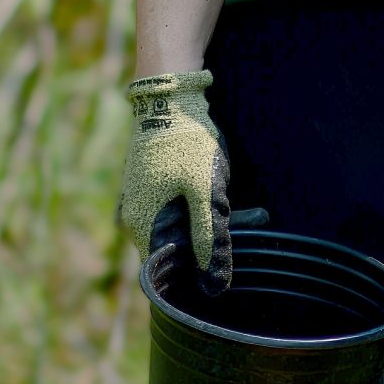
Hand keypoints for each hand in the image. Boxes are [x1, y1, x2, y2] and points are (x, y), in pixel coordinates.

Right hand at [118, 69, 232, 289]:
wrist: (170, 98)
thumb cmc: (188, 146)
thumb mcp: (207, 193)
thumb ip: (211, 238)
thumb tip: (214, 285)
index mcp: (141, 227)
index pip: (165, 273)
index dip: (194, 276)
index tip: (225, 269)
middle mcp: (133, 220)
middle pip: (174, 250)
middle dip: (211, 244)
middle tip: (250, 226)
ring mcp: (138, 202)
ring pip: (178, 229)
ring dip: (210, 225)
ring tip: (250, 214)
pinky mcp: (148, 188)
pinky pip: (175, 211)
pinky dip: (200, 209)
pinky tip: (226, 199)